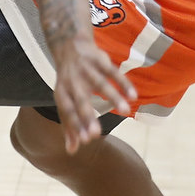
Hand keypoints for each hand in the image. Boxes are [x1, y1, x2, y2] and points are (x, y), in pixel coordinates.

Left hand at [52, 38, 135, 152]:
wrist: (67, 44)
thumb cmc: (68, 81)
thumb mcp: (65, 100)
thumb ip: (69, 125)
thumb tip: (71, 151)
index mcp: (62, 92)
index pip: (68, 111)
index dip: (75, 125)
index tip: (85, 141)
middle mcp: (72, 81)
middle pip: (81, 101)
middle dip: (87, 117)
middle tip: (96, 135)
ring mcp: (86, 69)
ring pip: (100, 84)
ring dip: (112, 97)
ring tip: (125, 112)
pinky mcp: (98, 59)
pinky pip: (112, 71)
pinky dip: (122, 83)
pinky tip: (133, 96)